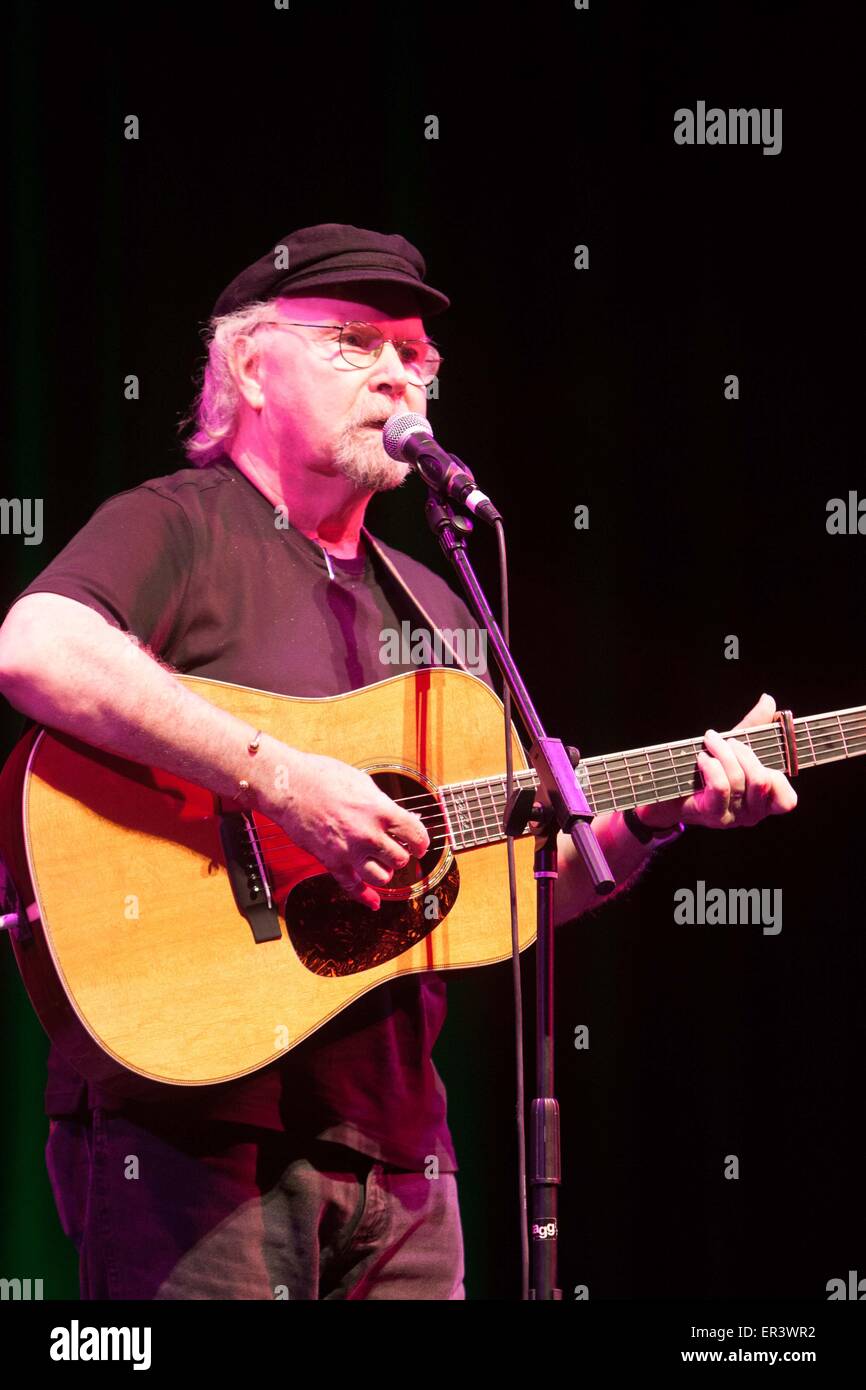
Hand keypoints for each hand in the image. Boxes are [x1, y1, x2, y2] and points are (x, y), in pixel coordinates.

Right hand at [264, 748, 429, 909]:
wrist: (288, 784)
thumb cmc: (323, 776)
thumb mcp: (362, 782)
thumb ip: (382, 804)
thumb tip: (396, 816)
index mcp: (380, 811)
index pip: (415, 835)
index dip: (421, 842)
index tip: (419, 845)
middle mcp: (367, 834)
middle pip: (400, 859)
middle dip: (401, 855)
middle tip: (397, 850)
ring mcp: (349, 850)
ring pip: (381, 877)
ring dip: (385, 871)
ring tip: (382, 863)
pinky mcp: (331, 861)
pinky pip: (352, 886)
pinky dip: (365, 897)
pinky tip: (373, 901)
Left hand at [638, 692, 797, 830]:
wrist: (667, 795)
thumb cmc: (705, 771)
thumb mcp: (732, 747)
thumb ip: (754, 727)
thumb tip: (769, 700)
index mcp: (763, 802)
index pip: (787, 801)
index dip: (779, 777)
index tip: (757, 751)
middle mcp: (752, 815)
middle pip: (762, 780)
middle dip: (744, 752)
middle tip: (727, 740)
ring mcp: (733, 818)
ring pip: (739, 780)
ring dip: (723, 753)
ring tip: (711, 741)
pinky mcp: (712, 814)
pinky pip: (721, 787)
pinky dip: (712, 766)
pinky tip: (702, 757)